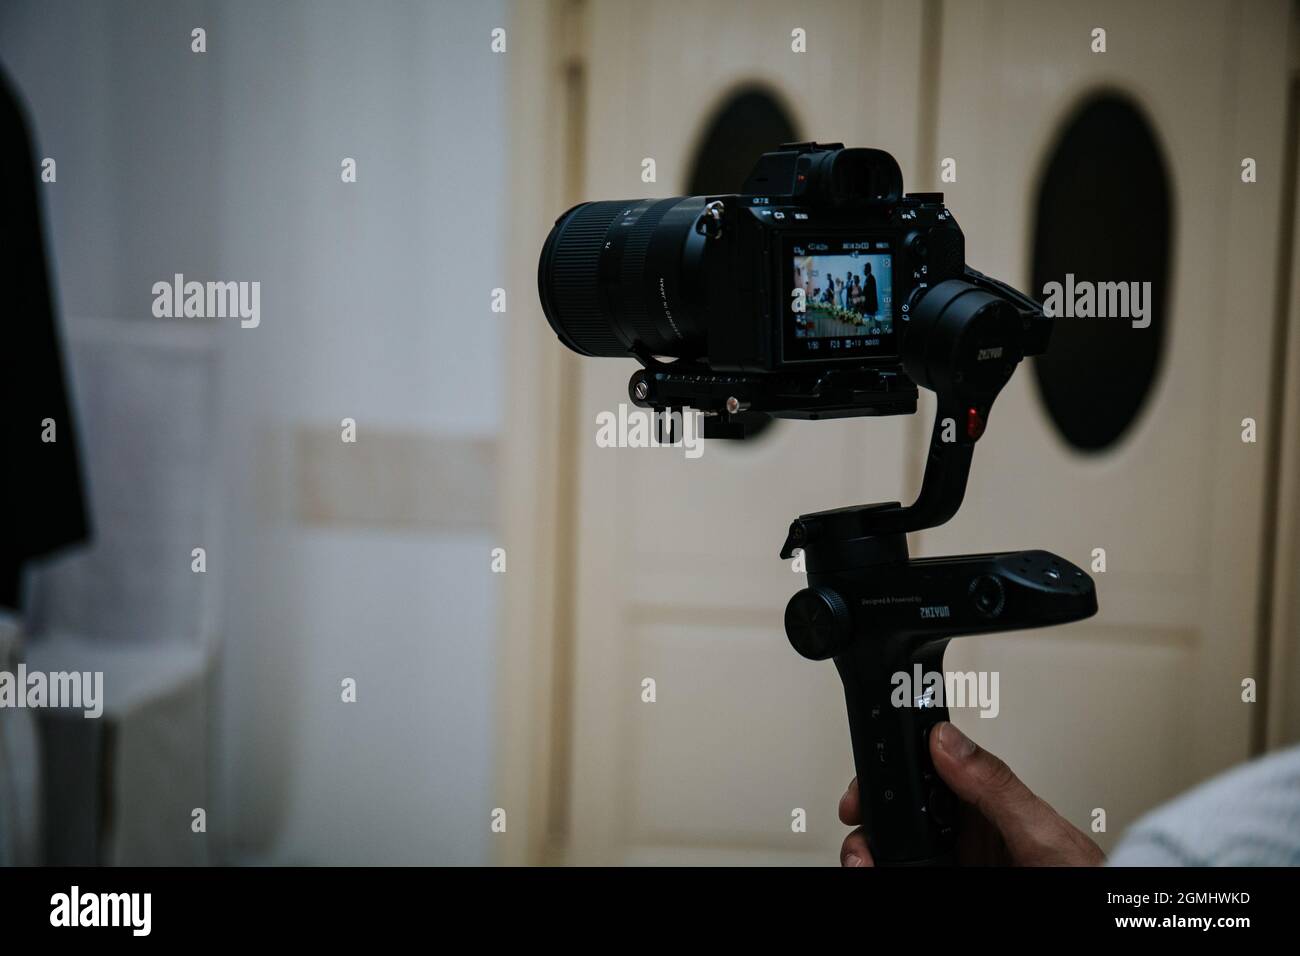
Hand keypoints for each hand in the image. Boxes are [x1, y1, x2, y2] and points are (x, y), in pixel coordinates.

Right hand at [838, 721, 1105, 865]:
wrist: (1097, 925)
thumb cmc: (1088, 881)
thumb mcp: (1043, 831)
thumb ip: (996, 785)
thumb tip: (948, 739)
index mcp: (989, 807)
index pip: (926, 776)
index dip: (890, 777)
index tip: (867, 787)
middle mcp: (968, 839)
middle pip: (899, 818)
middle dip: (871, 821)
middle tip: (858, 832)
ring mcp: (958, 865)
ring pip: (895, 853)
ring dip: (868, 853)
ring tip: (864, 862)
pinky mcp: (949, 882)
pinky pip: (904, 872)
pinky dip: (881, 870)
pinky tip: (876, 872)